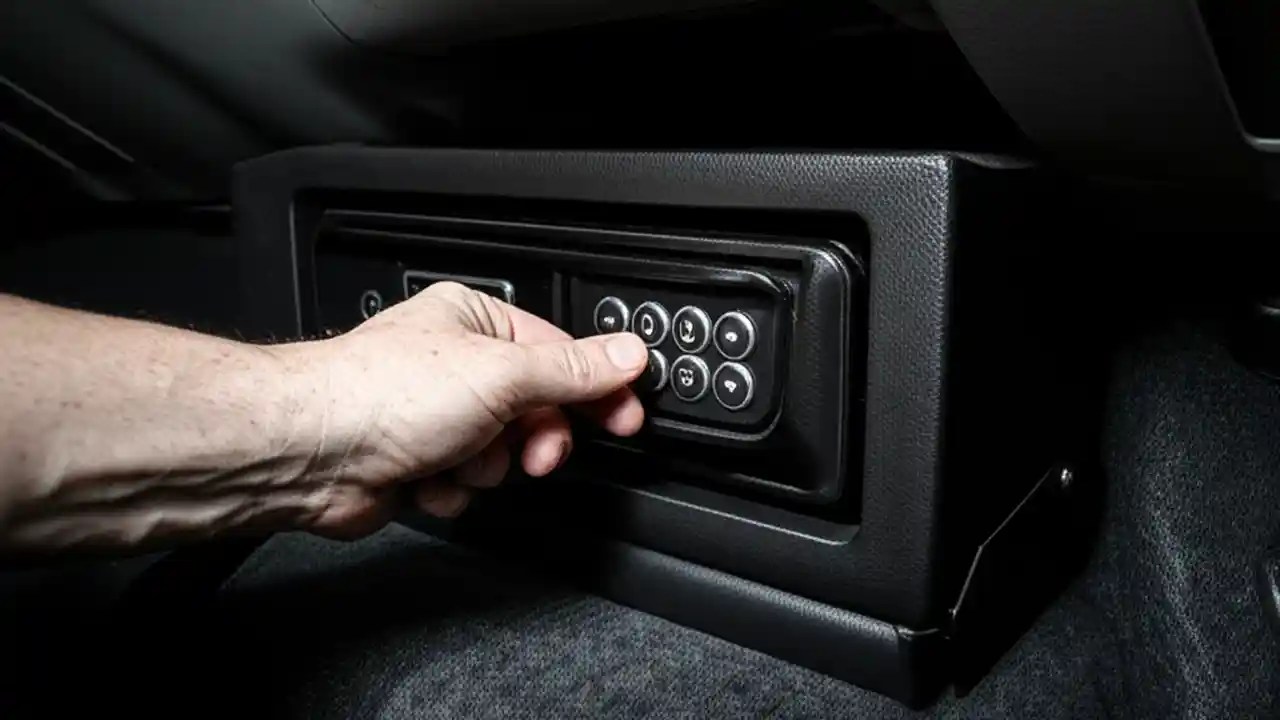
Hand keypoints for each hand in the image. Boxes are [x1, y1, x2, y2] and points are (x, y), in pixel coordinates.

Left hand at [279, 282, 648, 538]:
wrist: (312, 454)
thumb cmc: (384, 394)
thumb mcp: (502, 374)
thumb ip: (572, 370)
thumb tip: (627, 353)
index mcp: (476, 321)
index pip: (560, 353)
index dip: (597, 389)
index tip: (626, 416)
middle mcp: (455, 363)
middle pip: (534, 410)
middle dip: (529, 440)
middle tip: (532, 453)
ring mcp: (435, 415)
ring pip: (501, 454)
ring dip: (483, 466)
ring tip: (453, 456)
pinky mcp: (416, 461)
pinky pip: (465, 484)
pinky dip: (450, 488)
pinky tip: (422, 475)